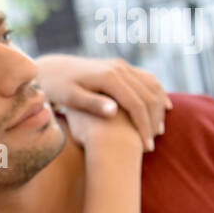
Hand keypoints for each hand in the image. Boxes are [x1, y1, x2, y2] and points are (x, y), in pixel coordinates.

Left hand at [35, 54, 170, 152]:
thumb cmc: (57, 88)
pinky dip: (157, 94)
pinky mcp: (121, 67)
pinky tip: (161, 109)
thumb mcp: (71, 98)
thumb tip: (114, 111)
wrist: (52, 68)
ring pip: (152, 86)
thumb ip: (92, 104)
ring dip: (159, 107)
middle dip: (153, 121)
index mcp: (108, 77)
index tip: (146, 146)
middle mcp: (118, 68)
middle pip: (148, 96)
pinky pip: (147, 79)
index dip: (143, 126)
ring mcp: (121, 66)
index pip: (135, 104)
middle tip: (151, 144)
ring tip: (157, 131)